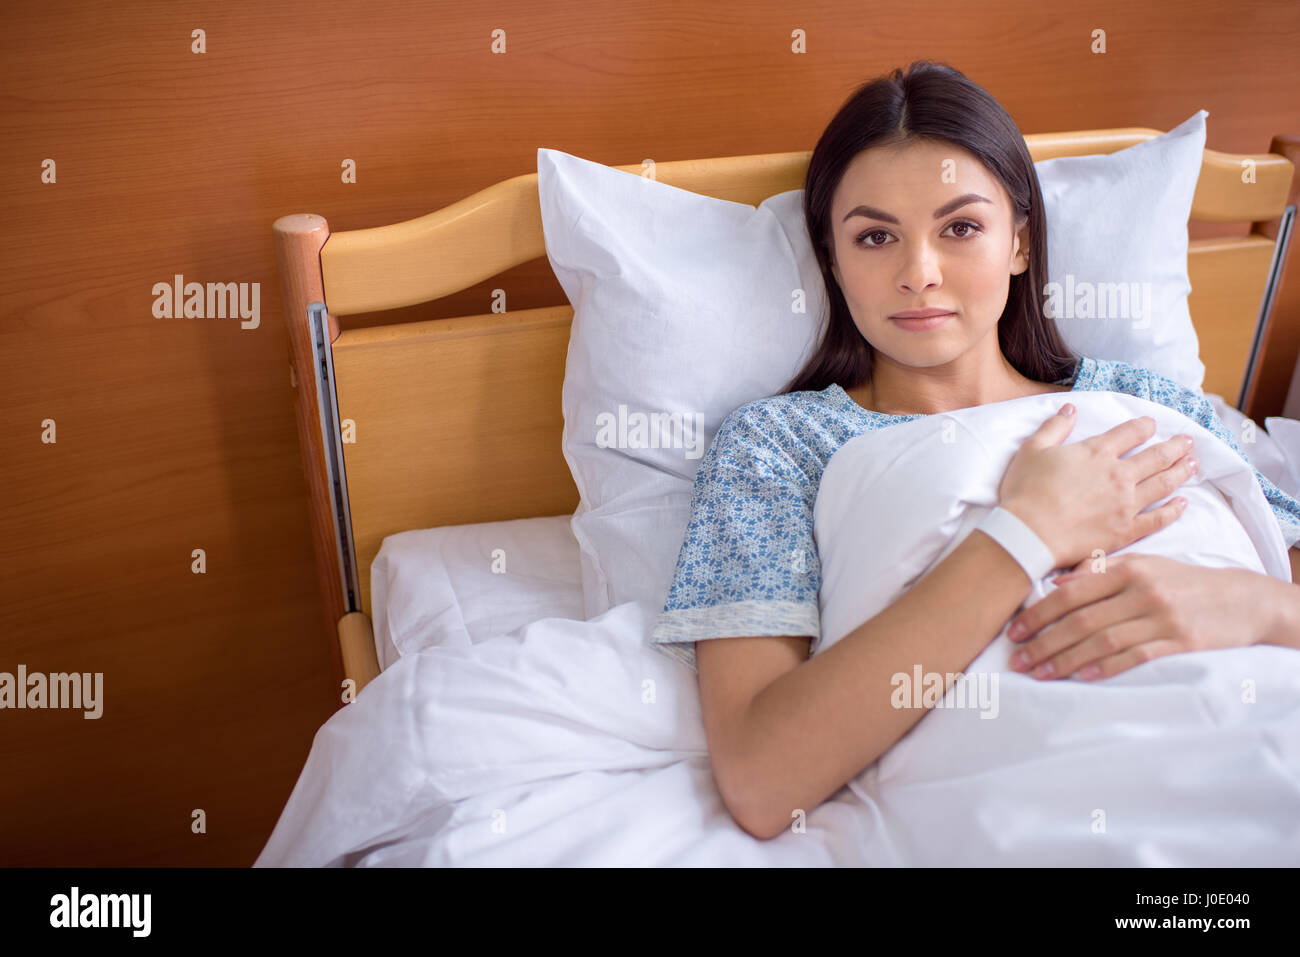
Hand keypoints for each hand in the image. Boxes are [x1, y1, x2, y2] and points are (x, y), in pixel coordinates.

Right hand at [998, 408, 1198, 569]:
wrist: (1029, 533)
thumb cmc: (1025, 491)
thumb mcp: (1032, 449)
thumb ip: (1055, 427)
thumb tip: (1070, 409)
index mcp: (1097, 452)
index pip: (1130, 432)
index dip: (1144, 426)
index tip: (1152, 424)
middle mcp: (1119, 474)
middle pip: (1156, 456)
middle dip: (1175, 446)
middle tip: (1188, 441)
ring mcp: (1127, 503)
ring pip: (1164, 483)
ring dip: (1181, 471)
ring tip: (1193, 463)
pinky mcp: (1127, 530)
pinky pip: (1159, 518)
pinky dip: (1174, 510)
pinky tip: (1183, 503)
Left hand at [1003, 553, 1267, 680]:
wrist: (1240, 600)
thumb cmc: (1180, 582)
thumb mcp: (1142, 565)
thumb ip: (1099, 572)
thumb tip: (1055, 584)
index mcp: (1127, 569)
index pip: (1071, 593)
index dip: (1039, 614)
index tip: (1013, 631)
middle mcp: (1141, 591)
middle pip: (1081, 620)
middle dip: (1044, 642)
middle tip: (1017, 660)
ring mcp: (1161, 617)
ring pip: (1102, 641)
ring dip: (1066, 660)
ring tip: (1039, 674)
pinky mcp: (1180, 642)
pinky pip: (1135, 656)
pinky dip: (1106, 667)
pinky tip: (1082, 677)